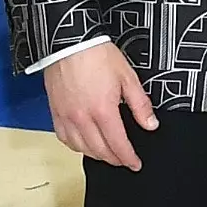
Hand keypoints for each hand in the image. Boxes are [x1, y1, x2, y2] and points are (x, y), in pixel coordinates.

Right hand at [43, 42, 156, 169]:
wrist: (68, 42)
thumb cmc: (97, 55)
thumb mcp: (127, 77)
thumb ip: (140, 105)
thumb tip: (151, 124)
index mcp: (103, 110)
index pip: (118, 145)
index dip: (128, 158)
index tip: (135, 164)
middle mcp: (82, 118)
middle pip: (100, 150)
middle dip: (115, 159)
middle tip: (124, 160)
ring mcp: (66, 117)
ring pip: (81, 148)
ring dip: (96, 155)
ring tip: (108, 154)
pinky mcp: (55, 112)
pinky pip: (64, 138)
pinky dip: (76, 146)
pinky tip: (84, 144)